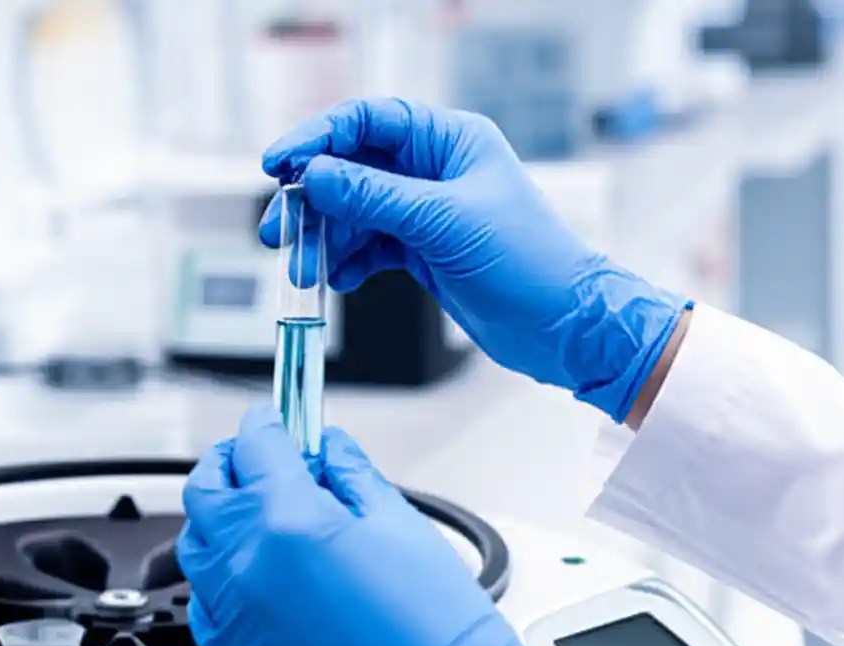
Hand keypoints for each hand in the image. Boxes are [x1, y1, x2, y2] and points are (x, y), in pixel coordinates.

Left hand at [176, 405, 578, 645]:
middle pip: (207, 488)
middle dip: (232, 461)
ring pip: (196, 543)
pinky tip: (258, 573)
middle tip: (262, 455)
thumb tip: (330, 450)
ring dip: (221, 515)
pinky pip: (204, 601)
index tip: (280, 418)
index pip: (256, 445)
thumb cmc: (436, 635)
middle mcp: (245, 566)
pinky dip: (221, 575)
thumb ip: (352, 476)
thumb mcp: (401, 527)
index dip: (270, 422)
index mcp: (287, 522)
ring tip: (261, 512)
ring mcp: (231, 615)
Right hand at [258, 98, 690, 422]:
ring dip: (325, 238)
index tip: (279, 162)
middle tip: (279, 228)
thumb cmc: (530, 263)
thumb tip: (315, 174)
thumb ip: (374, 197)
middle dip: (312, 198)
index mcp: (450, 140)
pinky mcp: (423, 251)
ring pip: (355, 213)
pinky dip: (348, 262)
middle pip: (352, 168)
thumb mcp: (443, 223)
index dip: (318, 137)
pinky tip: (336, 280)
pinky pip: (369, 247)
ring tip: (304, 267)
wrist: (565, 327)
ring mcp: (427, 212)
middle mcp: (435, 169)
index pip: (368, 121)